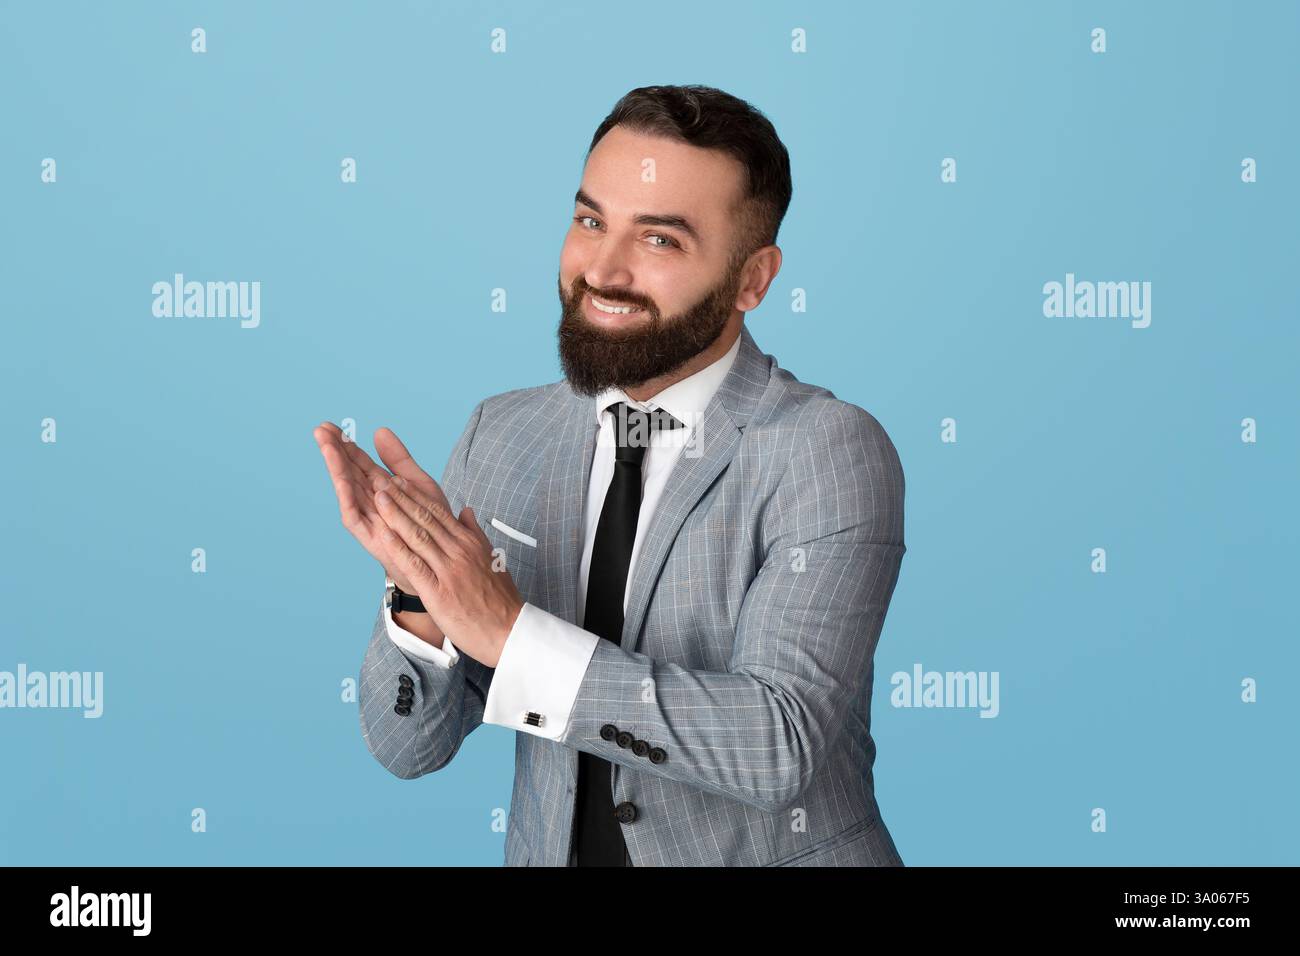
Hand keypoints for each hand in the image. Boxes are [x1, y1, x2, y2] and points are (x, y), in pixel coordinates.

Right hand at [313, 422, 450, 593]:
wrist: (437, 561)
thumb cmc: (427, 523)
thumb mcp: (416, 483)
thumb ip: (398, 458)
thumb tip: (379, 430)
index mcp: (380, 487)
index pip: (359, 462)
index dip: (346, 444)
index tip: (331, 425)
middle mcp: (370, 501)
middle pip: (348, 472)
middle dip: (334, 451)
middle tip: (321, 429)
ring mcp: (368, 518)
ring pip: (347, 489)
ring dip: (336, 468)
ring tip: (326, 447)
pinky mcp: (369, 536)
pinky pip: (354, 515)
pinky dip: (348, 497)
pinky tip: (342, 480)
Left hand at [373, 474, 523, 666]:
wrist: (509, 631)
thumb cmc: (500, 600)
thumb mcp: (492, 558)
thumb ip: (476, 533)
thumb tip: (466, 510)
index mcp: (470, 543)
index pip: (438, 513)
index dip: (416, 496)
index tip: (399, 481)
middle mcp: (459, 551)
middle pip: (425, 518)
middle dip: (401, 498)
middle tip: (380, 480)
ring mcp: (449, 570)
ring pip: (418, 536)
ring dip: (396, 515)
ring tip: (378, 498)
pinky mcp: (439, 591)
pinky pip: (415, 565)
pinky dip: (398, 547)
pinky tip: (383, 534)